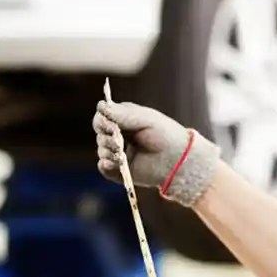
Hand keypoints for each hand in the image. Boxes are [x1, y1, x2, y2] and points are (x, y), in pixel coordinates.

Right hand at [93, 100, 221, 207]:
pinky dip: (107, 166)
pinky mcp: (120, 170)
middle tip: (119, 143)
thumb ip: (122, 113)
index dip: (101, 122)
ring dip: (108, 152)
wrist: (177, 160)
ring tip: (121, 155)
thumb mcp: (145, 118)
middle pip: (99, 135)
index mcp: (123, 120)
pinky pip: (104, 168)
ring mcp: (119, 154)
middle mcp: (118, 136)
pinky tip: (116, 164)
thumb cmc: (165, 134)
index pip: (101, 118)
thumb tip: (100, 106)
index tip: (110, 126)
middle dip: (106, 138)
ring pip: (101, 151)